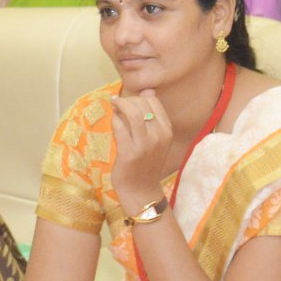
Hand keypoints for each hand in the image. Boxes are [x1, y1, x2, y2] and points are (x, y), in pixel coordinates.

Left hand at [107, 90, 174, 210]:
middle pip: (141, 105)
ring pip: (131, 113)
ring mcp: (145, 145)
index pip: (153, 102)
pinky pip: (119, 126)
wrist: (141, 190)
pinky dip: (114, 119)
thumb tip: (148, 90)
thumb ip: (152, 116)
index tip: (129, 101)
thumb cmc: (146, 163)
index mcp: (167, 131)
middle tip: (118, 104)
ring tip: (114, 106)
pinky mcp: (129, 152)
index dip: (138, 97)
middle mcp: (159, 136)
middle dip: (127, 100)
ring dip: (119, 105)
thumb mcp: (156, 138)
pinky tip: (113, 120)